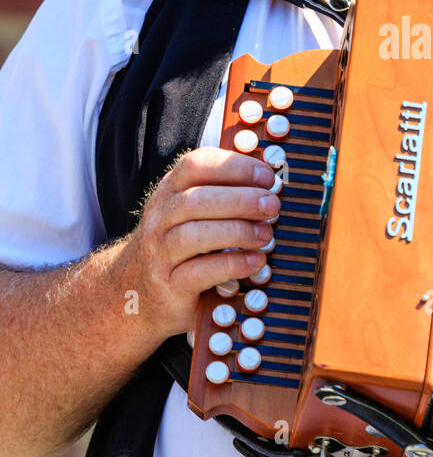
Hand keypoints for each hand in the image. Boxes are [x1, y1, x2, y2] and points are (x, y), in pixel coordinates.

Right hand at [122, 147, 278, 339]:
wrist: (135, 291)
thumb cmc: (179, 245)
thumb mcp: (191, 213)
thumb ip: (222, 195)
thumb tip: (271, 185)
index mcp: (170, 190)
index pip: (195, 165)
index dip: (235, 167)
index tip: (267, 178)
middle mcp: (160, 217)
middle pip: (197, 200)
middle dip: (241, 200)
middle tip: (272, 206)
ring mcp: (160, 251)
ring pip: (195, 235)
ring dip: (238, 231)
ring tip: (266, 236)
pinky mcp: (168, 284)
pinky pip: (199, 272)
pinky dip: (232, 264)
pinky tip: (255, 261)